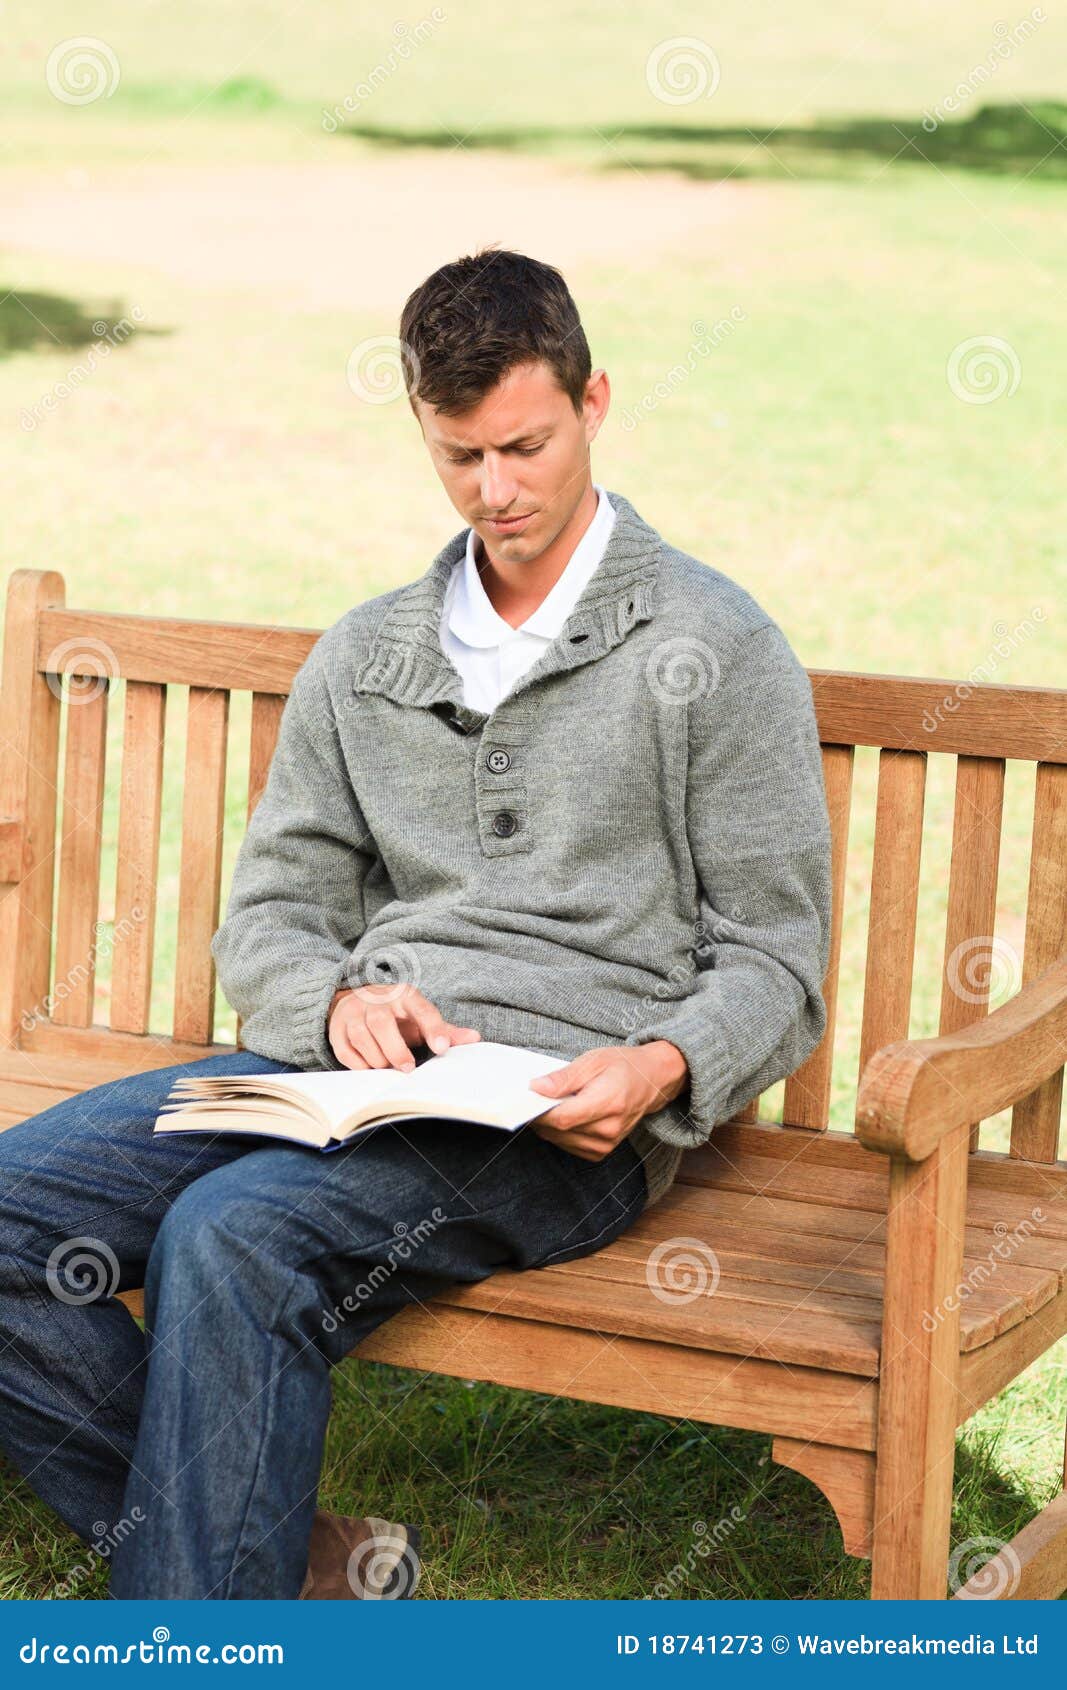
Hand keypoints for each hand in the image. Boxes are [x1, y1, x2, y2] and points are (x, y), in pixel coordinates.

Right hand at [327, 983, 480, 1071]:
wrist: (354, 999)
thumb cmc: (397, 1014)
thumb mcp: (420, 1017)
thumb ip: (445, 1030)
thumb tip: (475, 1038)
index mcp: (404, 996)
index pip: (421, 1009)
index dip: (433, 1028)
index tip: (442, 1048)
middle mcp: (376, 1000)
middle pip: (382, 1023)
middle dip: (396, 1050)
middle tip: (408, 1068)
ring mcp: (353, 1013)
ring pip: (363, 1038)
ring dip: (378, 1059)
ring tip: (389, 1067)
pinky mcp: (337, 1029)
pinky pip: (346, 1051)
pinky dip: (359, 1064)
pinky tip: (370, 1067)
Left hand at [526, 1040, 688, 1161]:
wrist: (651, 1080)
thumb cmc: (623, 1066)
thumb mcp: (593, 1060)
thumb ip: (564, 1078)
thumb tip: (536, 1088)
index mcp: (609, 1103)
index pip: (563, 1118)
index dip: (540, 1112)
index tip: (527, 1098)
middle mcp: (609, 1128)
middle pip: (560, 1131)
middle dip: (541, 1116)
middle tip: (535, 1098)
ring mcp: (607, 1143)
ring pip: (561, 1141)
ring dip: (549, 1125)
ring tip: (552, 1104)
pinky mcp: (603, 1151)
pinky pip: (570, 1146)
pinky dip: (560, 1133)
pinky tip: (564, 1116)